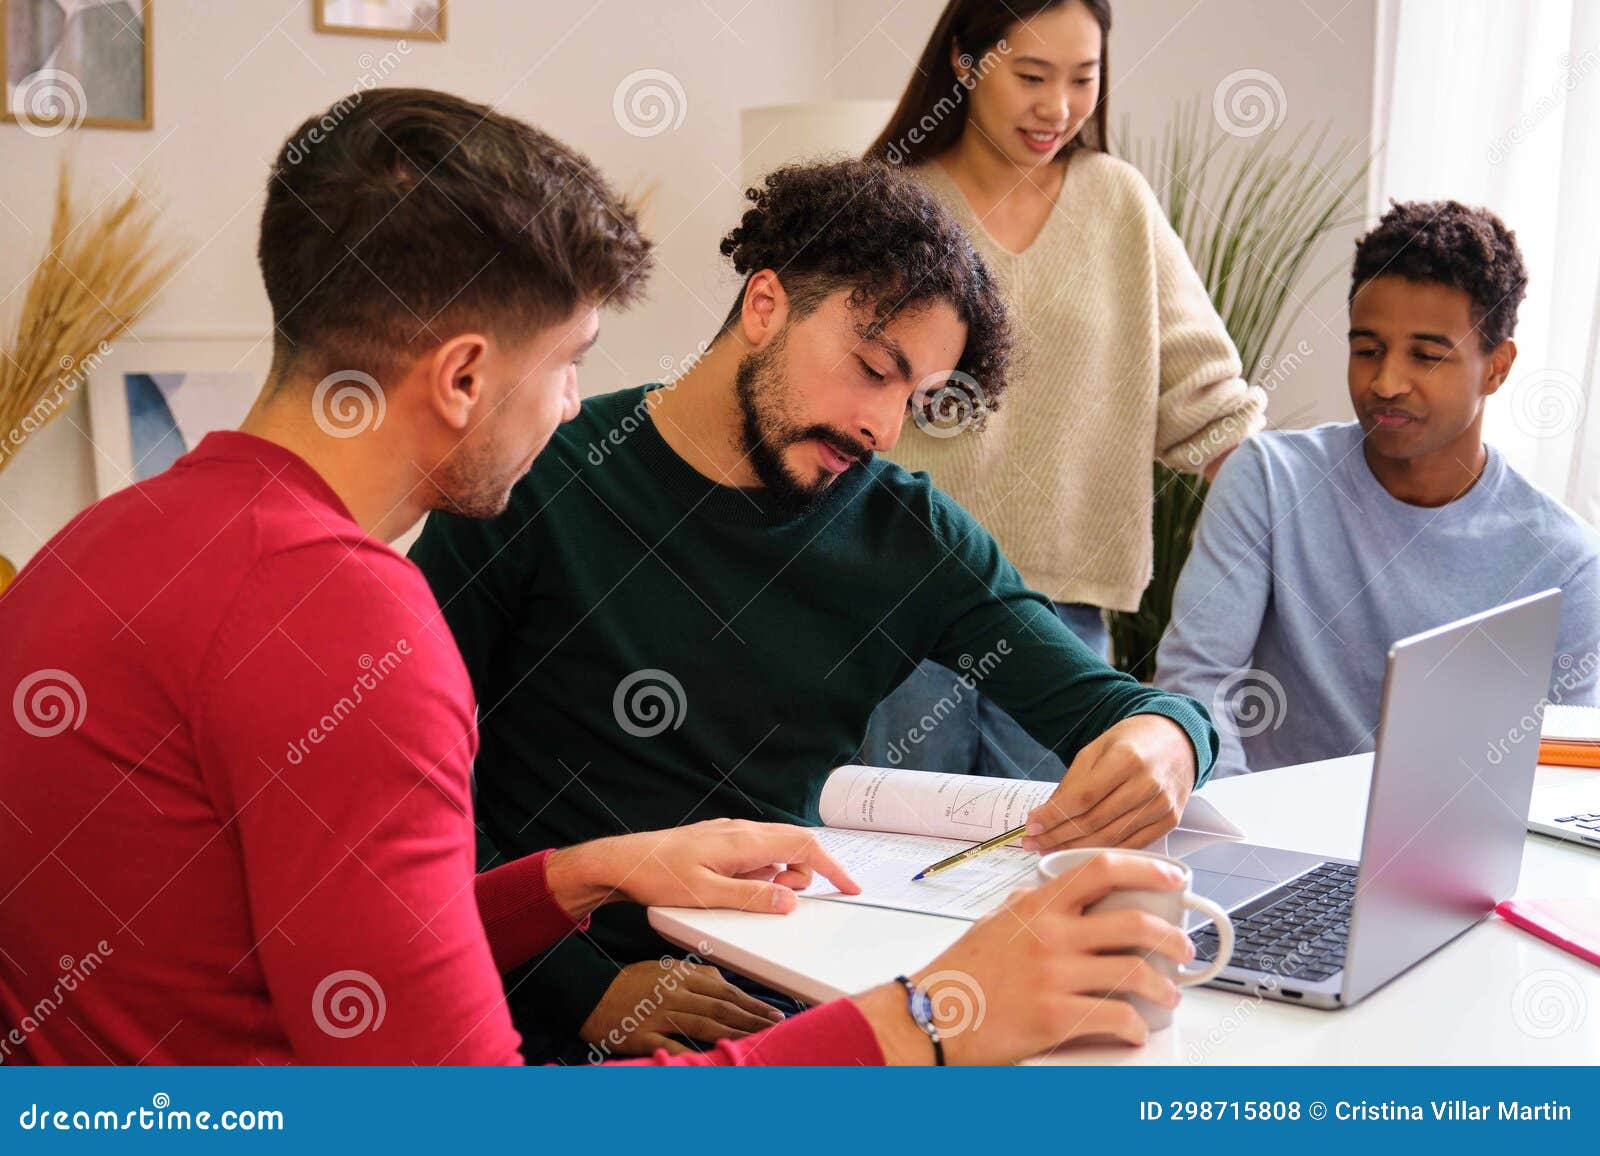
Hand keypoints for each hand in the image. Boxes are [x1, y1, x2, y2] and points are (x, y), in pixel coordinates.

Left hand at [546, 818, 859, 919]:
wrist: (625, 861)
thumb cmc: (659, 876)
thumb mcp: (707, 896)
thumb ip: (752, 899)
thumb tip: (790, 901)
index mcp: (745, 841)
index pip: (804, 846)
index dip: (833, 867)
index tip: (850, 887)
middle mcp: (743, 830)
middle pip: (797, 845)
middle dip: (800, 876)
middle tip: (775, 901)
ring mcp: (733, 832)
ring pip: (777, 850)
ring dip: (777, 876)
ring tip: (744, 895)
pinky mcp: (723, 839)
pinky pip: (758, 853)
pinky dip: (762, 871)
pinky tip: (735, 886)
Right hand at [580, 958, 784, 1056]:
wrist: (591, 993)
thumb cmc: (631, 981)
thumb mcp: (665, 968)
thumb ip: (696, 975)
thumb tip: (723, 981)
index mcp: (681, 976)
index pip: (725, 990)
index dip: (751, 1002)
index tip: (772, 1011)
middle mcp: (674, 994)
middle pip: (720, 1008)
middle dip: (751, 1018)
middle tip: (774, 1025)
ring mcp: (660, 1015)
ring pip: (704, 1025)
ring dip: (733, 1034)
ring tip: (755, 1040)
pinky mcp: (645, 1036)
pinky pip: (673, 1046)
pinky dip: (693, 1053)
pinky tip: (712, 1060)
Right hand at [851, 851, 1195, 1062]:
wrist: (933, 1015)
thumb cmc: (962, 972)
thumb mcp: (996, 922)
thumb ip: (1030, 905)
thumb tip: (1052, 893)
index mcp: (1038, 906)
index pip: (1101, 870)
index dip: (1146, 869)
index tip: (1172, 877)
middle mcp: (1051, 935)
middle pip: (1134, 923)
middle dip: (1173, 938)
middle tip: (1183, 950)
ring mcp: (1055, 976)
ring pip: (1135, 974)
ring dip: (1164, 988)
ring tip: (1168, 996)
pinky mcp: (1056, 1017)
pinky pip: (1116, 1018)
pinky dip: (1135, 1026)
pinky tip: (1135, 1029)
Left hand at [1021, 714, 1196, 853]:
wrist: (1178, 741)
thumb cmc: (1132, 743)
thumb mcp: (1097, 748)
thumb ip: (1073, 782)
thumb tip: (1046, 816)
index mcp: (1127, 758)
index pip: (1083, 797)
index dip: (1054, 815)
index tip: (1030, 825)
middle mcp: (1148, 784)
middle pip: (1095, 822)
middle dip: (1058, 836)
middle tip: (1032, 843)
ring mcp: (1162, 806)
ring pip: (1111, 838)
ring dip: (1075, 848)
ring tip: (1049, 850)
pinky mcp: (1170, 822)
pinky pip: (1131, 846)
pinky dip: (1103, 852)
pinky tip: (1081, 853)